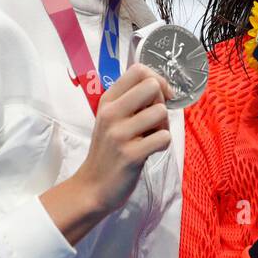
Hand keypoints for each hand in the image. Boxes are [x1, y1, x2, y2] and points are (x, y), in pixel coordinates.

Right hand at [72, 63, 176, 214]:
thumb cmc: (109, 150)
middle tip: (154, 120)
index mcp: (108, 101)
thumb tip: (162, 86)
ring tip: (150, 137)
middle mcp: (111, 113)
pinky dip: (163, 144)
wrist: (93, 186)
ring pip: (161, 112)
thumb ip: (132, 101)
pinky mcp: (131, 155)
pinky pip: (163, 137)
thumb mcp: (112, 119)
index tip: (160, 96)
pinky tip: (150, 151)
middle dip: (162, 102)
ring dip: (163, 125)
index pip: (138, 70)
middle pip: (152, 87)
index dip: (157, 79)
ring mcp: (119, 134)